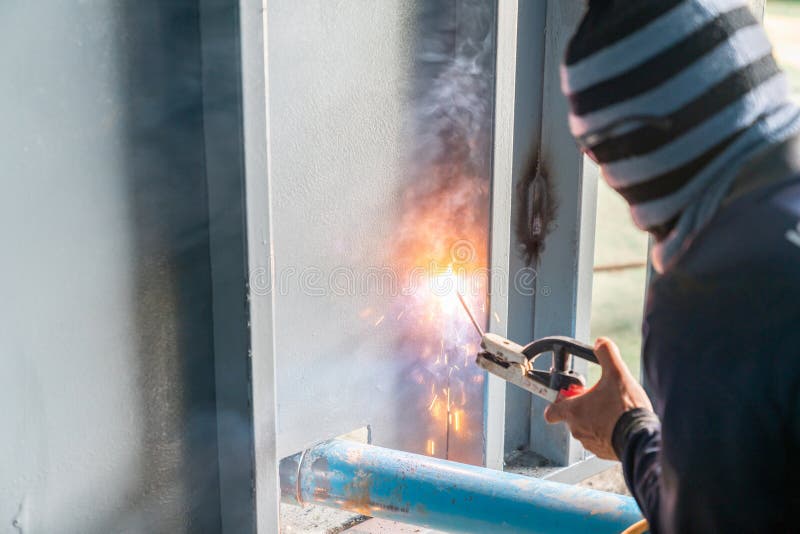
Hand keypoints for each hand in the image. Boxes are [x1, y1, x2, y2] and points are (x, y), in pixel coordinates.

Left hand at [543, 337, 651, 459]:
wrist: (643, 438)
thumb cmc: (626, 409)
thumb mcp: (617, 374)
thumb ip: (606, 354)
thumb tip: (601, 343)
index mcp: (573, 411)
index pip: (551, 410)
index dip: (558, 400)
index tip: (571, 394)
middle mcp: (577, 430)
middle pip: (571, 416)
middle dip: (583, 407)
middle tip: (600, 398)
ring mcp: (590, 444)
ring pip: (586, 428)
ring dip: (595, 420)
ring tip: (613, 411)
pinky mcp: (603, 453)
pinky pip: (599, 440)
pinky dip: (606, 432)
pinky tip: (620, 424)